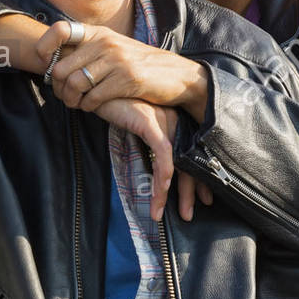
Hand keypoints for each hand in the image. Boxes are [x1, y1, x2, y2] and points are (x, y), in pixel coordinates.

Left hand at [38, 21, 209, 119]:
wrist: (179, 75)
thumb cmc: (142, 65)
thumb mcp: (116, 48)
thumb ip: (90, 50)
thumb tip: (56, 62)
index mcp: (100, 33)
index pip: (60, 30)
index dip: (45, 46)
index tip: (45, 63)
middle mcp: (106, 43)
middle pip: (62, 67)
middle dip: (59, 87)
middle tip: (65, 96)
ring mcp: (117, 61)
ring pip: (75, 84)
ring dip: (71, 100)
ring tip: (77, 103)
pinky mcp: (127, 80)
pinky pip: (93, 97)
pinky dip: (88, 106)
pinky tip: (93, 106)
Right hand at [90, 98, 209, 220]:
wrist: (97, 83)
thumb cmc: (113, 104)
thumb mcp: (134, 126)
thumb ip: (147, 143)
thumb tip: (151, 168)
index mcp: (173, 124)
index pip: (190, 157)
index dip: (196, 180)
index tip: (201, 200)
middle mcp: (173, 122)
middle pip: (188, 162)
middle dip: (189, 192)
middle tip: (187, 214)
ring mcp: (164, 121)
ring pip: (176, 162)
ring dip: (168, 192)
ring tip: (159, 213)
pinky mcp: (150, 122)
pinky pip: (163, 153)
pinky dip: (163, 173)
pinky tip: (161, 190)